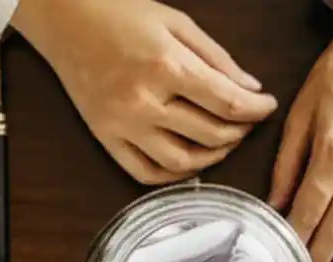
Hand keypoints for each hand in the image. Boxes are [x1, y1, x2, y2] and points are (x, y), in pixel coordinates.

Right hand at [13, 0, 276, 183]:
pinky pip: (145, 173)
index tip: (267, 106)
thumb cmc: (121, 14)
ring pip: (181, 164)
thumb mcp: (177, 23)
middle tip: (247, 121)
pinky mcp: (105, 137)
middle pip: (211, 135)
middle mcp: (145, 102)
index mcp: (167, 66)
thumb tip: (251, 89)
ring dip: (212, 158)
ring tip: (222, 142)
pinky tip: (188, 160)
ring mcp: (123, 125)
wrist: (65, 20)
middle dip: (240, 131)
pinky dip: (173, 175)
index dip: (257, 109)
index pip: (228, 103)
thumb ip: (217, 58)